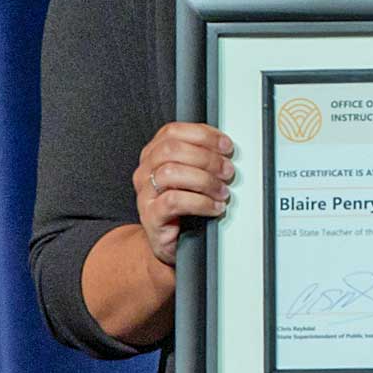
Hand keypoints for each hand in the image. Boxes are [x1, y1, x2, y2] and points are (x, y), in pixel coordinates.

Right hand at [133, 122, 233, 265]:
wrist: (171, 241)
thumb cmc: (184, 205)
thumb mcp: (192, 174)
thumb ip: (201, 156)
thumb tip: (225, 147)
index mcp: (154, 154)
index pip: (173, 132)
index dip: (203, 135)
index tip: (226, 146)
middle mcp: (145, 171)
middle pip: (171, 149)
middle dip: (207, 158)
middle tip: (228, 171)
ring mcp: (145, 194)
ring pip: (171, 173)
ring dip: (205, 181)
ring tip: (223, 192)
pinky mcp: (150, 216)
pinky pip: (174, 201)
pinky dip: (200, 202)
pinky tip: (214, 207)